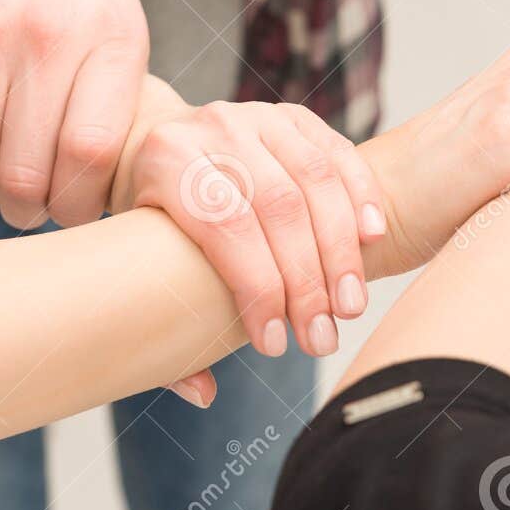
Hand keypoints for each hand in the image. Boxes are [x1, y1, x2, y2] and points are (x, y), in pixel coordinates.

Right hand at [0, 0, 147, 228]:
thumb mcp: (117, 21)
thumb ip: (115, 97)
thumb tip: (101, 189)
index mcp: (108, 35)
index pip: (89, 153)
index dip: (76, 203)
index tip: (70, 209)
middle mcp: (45, 31)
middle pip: (25, 170)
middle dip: (27, 208)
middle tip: (27, 206)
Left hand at [111, 83, 386, 359]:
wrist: (159, 149)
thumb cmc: (153, 226)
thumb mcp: (137, 268)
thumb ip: (164, 333)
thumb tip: (203, 392)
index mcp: (167, 158)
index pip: (224, 225)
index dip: (257, 287)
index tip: (276, 343)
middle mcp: (213, 127)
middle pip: (276, 206)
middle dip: (306, 280)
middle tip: (321, 337)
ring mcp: (258, 117)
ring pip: (315, 181)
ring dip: (340, 251)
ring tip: (348, 307)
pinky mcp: (294, 118)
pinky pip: (339, 155)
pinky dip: (361, 199)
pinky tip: (372, 243)